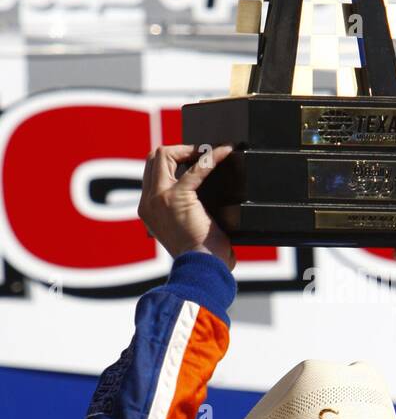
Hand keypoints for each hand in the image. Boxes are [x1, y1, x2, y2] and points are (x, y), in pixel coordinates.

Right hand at [138, 144, 236, 271]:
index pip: (152, 172)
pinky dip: (211, 157)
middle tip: (200, 154)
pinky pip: (196, 168)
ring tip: (210, 151)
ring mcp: (159, 198)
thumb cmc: (202, 255)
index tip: (193, 162)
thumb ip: (182, 209)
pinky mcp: (177, 197)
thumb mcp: (183, 229)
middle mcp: (148, 202)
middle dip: (178, 151)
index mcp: (148, 210)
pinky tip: (224, 151)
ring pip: (164, 155)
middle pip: (153, 158)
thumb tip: (201, 192)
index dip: (172, 162)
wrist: (203, 269)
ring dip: (189, 150)